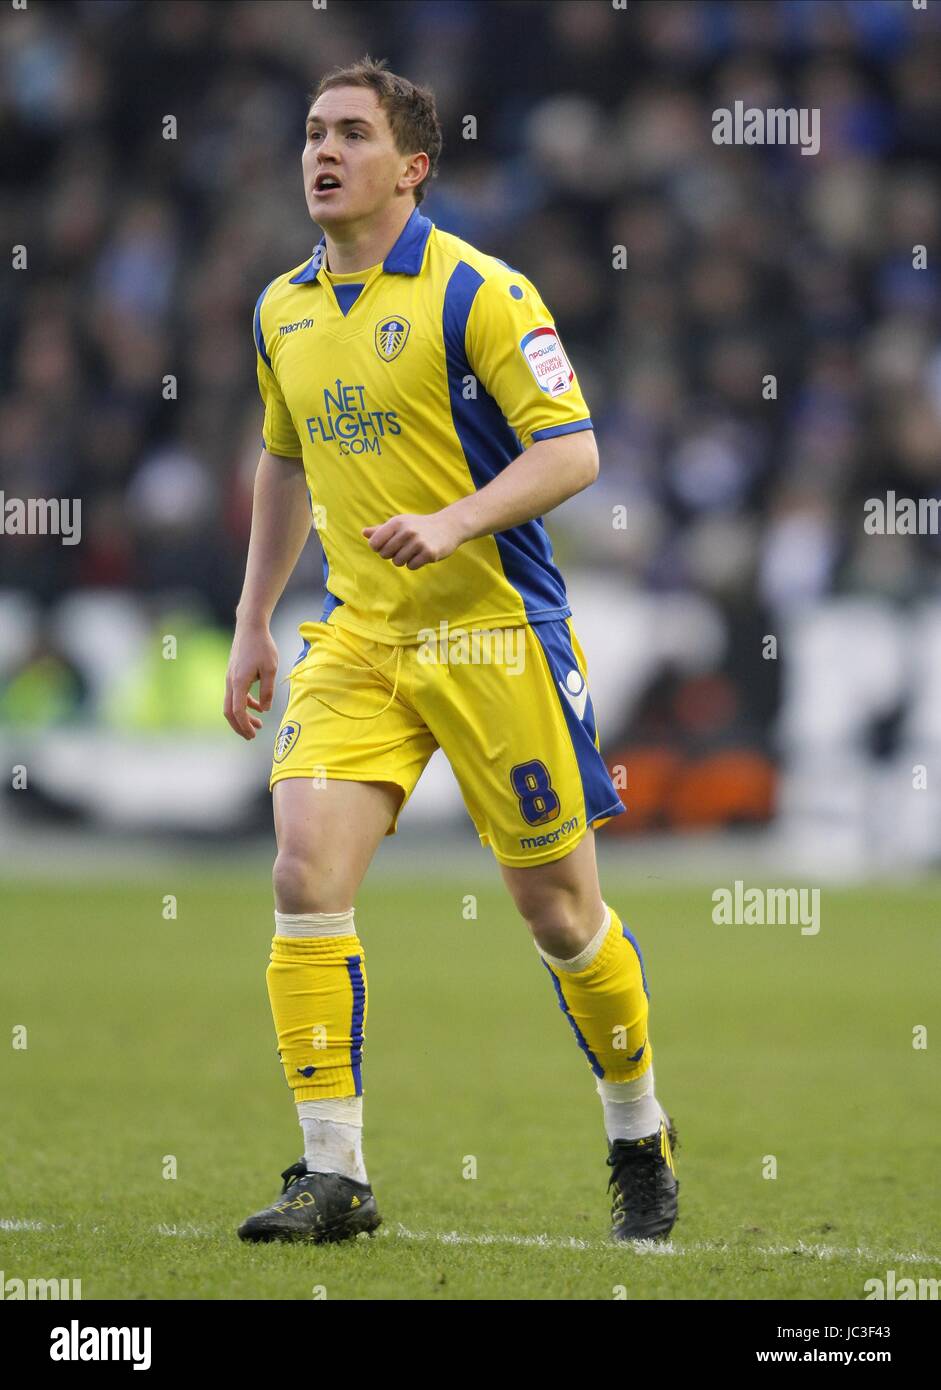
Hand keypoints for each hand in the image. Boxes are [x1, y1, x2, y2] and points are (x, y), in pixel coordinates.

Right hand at [224, 619, 278, 739]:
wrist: (250, 627)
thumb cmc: (262, 646)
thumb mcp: (270, 669)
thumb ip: (267, 691)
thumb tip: (264, 710)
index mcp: (239, 682)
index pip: (237, 710)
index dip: (244, 725)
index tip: (253, 734)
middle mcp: (231, 682)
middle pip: (229, 711)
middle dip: (239, 726)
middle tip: (251, 736)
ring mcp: (230, 678)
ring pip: (232, 704)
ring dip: (243, 716)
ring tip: (258, 725)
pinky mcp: (234, 674)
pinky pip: (236, 695)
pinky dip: (245, 704)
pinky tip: (258, 707)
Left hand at [362, 509, 464, 569]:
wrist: (448, 526)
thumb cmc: (420, 526)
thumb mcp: (401, 523)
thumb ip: (381, 529)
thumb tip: (364, 533)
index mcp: (397, 522)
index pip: (374, 543)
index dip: (378, 548)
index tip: (387, 545)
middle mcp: (407, 531)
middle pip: (385, 554)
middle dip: (392, 555)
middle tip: (403, 548)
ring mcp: (418, 542)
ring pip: (398, 562)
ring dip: (404, 560)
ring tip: (413, 550)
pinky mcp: (429, 553)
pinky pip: (411, 566)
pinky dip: (415, 563)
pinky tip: (422, 554)